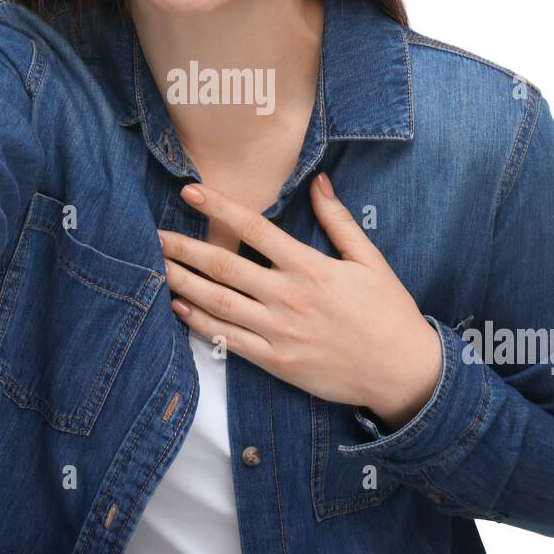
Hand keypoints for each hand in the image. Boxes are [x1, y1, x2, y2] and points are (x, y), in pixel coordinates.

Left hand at [157, 173, 442, 429]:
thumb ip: (339, 220)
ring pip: (218, 302)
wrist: (401, 372)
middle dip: (184, 249)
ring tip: (154, 267)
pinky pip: (228, 339)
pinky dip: (200, 323)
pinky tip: (178, 308)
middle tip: (151, 235)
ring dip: (182, 283)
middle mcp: (288, 297)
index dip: (218, 208)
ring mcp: (278, 332)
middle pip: (224, 266)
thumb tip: (320, 181)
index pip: (254, 228)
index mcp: (309, 267)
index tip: (189, 191)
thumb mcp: (370, 260)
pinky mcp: (275, 361)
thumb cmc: (388, 312)